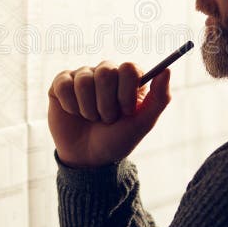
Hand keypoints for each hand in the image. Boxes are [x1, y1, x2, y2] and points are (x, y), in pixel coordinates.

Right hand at [47, 60, 171, 167]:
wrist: (88, 158)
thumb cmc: (117, 140)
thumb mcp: (143, 124)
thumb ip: (160, 98)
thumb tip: (167, 69)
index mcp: (127, 78)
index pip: (129, 68)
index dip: (126, 92)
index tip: (126, 112)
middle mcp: (105, 72)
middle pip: (105, 72)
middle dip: (106, 104)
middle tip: (107, 119)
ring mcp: (82, 77)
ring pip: (83, 80)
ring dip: (88, 108)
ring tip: (91, 118)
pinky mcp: (61, 85)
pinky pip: (63, 84)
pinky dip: (70, 105)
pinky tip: (74, 113)